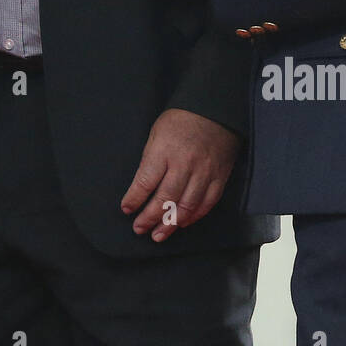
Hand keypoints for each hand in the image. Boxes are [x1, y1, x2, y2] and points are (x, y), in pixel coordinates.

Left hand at [120, 109, 237, 241]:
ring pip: (186, 206)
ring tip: (158, 234)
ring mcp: (204, 172)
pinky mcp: (218, 177)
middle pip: (165, 199)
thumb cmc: (181, 120)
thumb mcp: (156, 133)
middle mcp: (184, 164)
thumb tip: (142, 188)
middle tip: (139, 228)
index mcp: (164, 150)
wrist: (214, 110)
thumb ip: (150, 160)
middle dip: (150, 217)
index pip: (145, 182)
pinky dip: (194, 216)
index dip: (134, 199)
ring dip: (170, 223)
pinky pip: (207, 203)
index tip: (127, 209)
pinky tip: (182, 223)